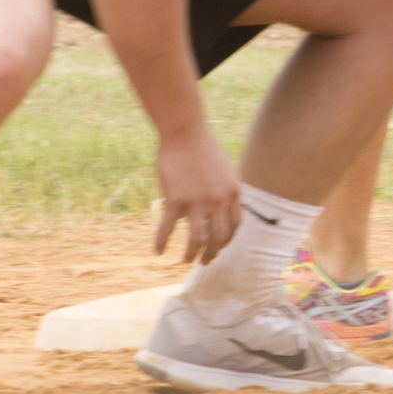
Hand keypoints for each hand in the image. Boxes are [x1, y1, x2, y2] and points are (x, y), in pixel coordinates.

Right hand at [152, 129, 240, 264]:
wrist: (185, 131)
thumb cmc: (202, 147)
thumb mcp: (224, 169)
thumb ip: (225, 189)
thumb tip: (223, 208)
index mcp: (233, 193)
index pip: (235, 226)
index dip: (227, 239)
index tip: (220, 246)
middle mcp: (218, 201)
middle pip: (219, 238)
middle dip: (213, 253)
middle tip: (205, 261)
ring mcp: (196, 202)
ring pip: (197, 240)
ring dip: (192, 254)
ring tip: (186, 260)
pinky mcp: (175, 200)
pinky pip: (167, 228)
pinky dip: (161, 242)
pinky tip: (158, 252)